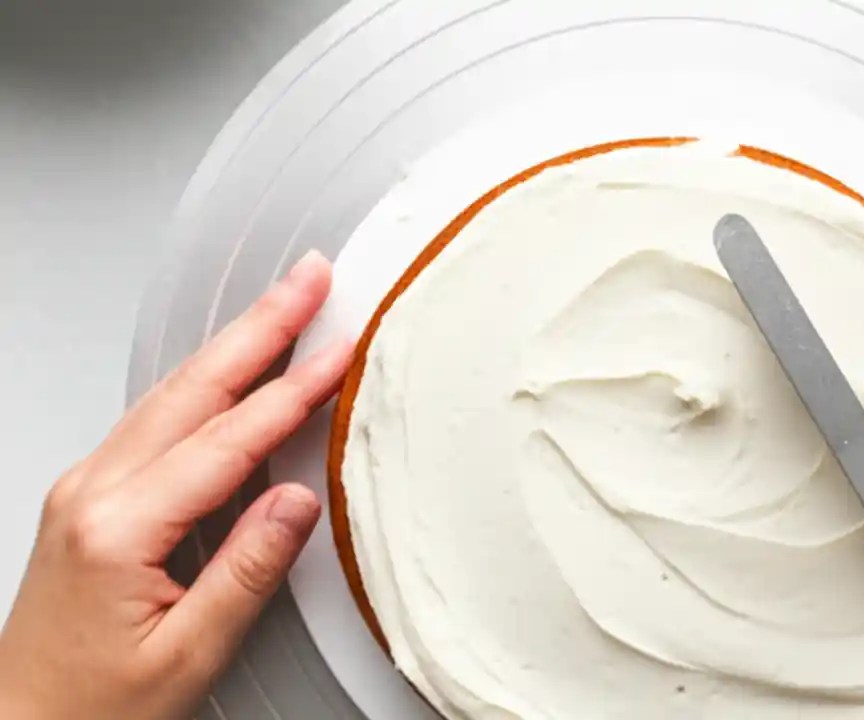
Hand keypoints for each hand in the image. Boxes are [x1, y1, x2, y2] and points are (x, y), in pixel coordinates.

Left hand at [0, 251, 351, 719]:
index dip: (292, 393)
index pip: (227, 442)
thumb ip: (246, 572)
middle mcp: (93, 494)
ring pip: (172, 394)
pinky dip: (207, 380)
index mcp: (117, 529)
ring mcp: (86, 489)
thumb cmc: (91, 707)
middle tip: (309, 278)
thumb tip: (297, 502)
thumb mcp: (185, 655)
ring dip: (234, 342)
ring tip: (284, 305)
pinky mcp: (91, 497)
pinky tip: (235, 367)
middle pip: (193, 389)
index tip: (338, 354)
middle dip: (260, 325)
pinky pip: (157, 418)